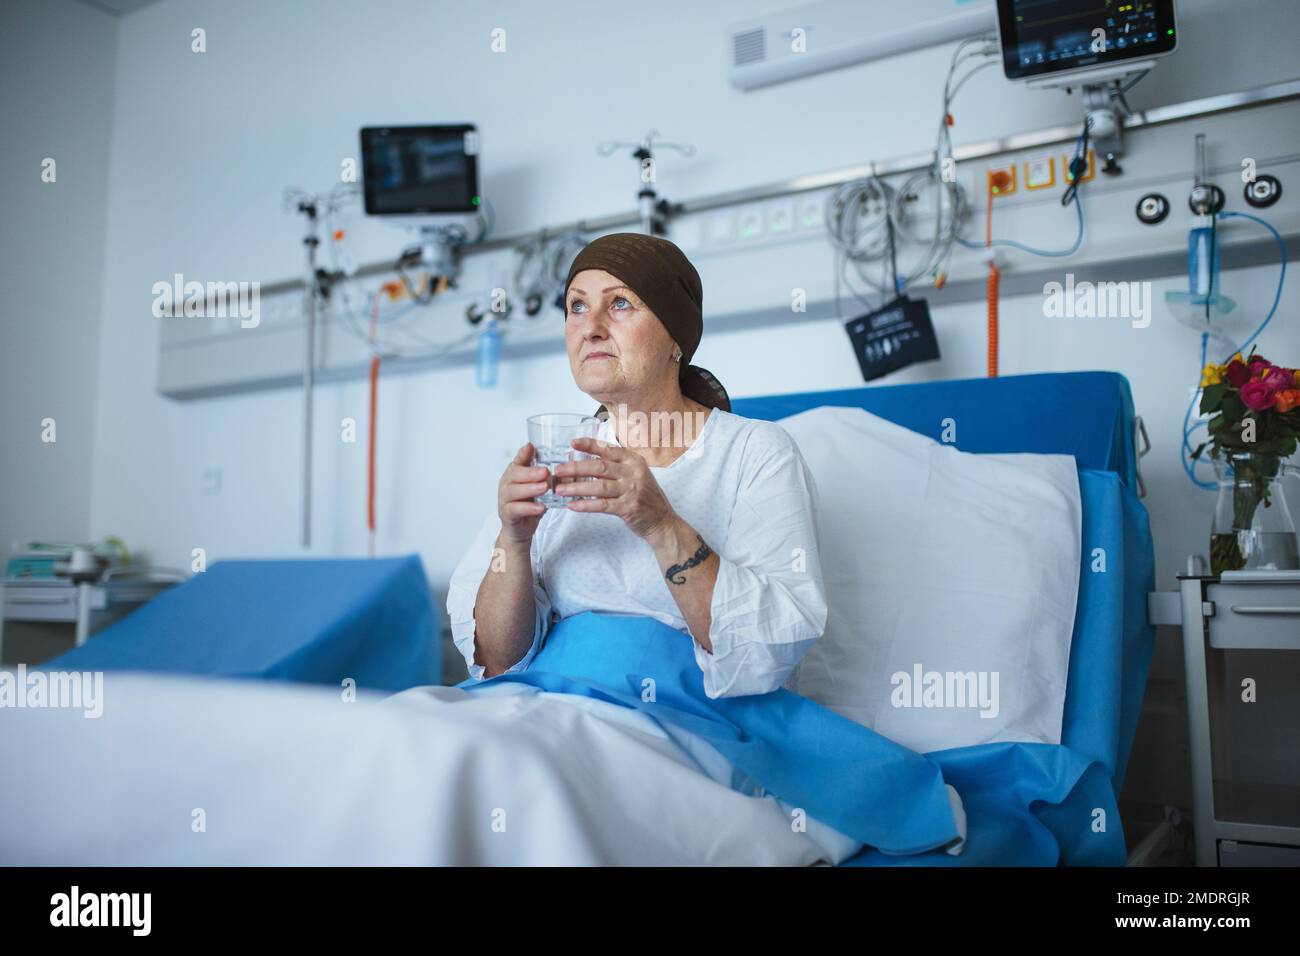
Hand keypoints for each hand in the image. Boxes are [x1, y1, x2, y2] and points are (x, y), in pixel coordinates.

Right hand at [497, 443, 549, 546]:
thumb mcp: (540, 488)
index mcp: (514, 474)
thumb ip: (547, 477)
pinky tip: (540, 507)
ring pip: (513, 491)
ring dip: (530, 488)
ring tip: (544, 488)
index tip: (531, 447)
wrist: (520, 529)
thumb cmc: (530, 505)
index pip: (517, 461)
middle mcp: (506, 484)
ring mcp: (504, 499)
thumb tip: (565, 465)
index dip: (523, 454)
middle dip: (530, 472)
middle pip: (514, 474)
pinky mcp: (507, 514)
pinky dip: (528, 508)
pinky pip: (515, 509)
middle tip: (545, 471)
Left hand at [553, 437, 677, 540]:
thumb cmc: (645, 497)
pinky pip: (602, 505)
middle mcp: (633, 473)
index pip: (608, 449)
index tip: (572, 443)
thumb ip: (616, 468)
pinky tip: (572, 505)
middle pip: (599, 466)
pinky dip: (586, 504)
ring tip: (559, 489)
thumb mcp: (636, 475)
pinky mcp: (628, 508)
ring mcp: (632, 490)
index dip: (589, 445)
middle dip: (576, 468)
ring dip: (576, 487)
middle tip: (558, 470)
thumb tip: (585, 463)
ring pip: (598, 486)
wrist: (663, 521)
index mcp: (634, 461)